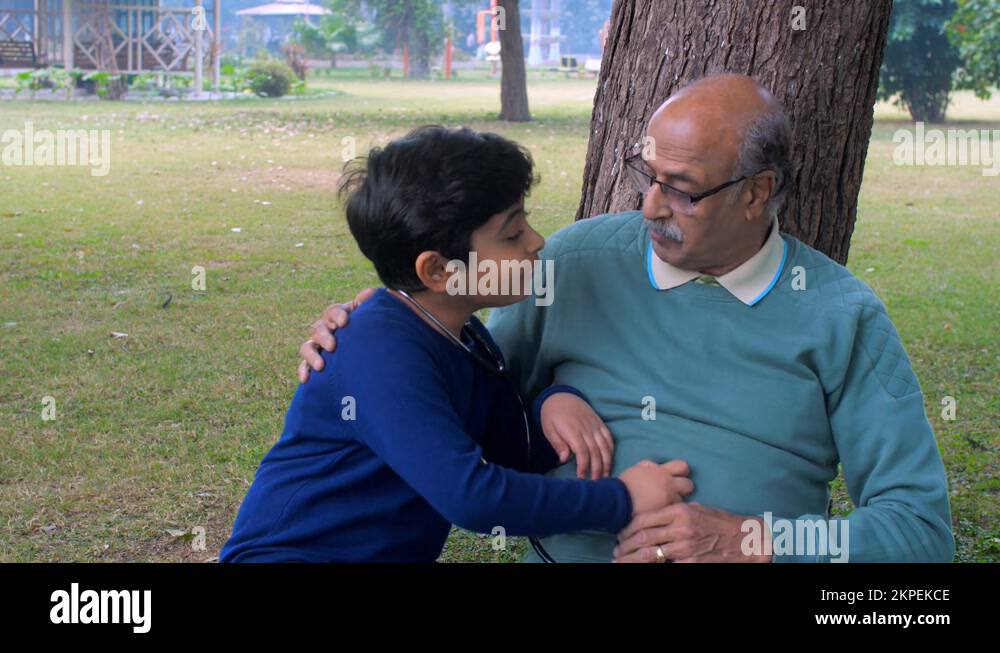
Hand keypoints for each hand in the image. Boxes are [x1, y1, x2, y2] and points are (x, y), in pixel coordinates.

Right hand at [297, 287, 376, 382]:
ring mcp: (319, 346)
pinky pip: (304, 366)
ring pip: (307, 347)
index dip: (337, 315)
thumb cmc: (372, 330)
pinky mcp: (315, 362)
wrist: (373, 351)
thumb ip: (372, 304)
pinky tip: (306, 379)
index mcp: (339, 316)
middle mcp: (326, 329)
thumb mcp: (373, 317)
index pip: (332, 311)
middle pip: (318, 328)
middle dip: (324, 336)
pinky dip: (303, 371)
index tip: (345, 322)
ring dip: (312, 355)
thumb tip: (369, 294)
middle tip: (333, 346)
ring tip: (321, 366)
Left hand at [540, 392, 612, 479]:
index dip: (583, 466)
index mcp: (572, 430)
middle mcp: (586, 428)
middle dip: (597, 469)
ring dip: (607, 462)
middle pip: (596, 451)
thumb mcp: (549, 429)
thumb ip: (557, 443)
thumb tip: (564, 459)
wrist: (561, 396)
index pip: (582, 452)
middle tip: (595, 483)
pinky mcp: (600, 423)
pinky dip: (611, 450)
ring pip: (605, 446)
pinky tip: (610, 460)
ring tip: (605, 476)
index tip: (581, 478)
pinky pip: (609, 437)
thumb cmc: (552, 416)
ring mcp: (595, 425)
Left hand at [613, 503, 771, 562]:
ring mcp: (685, 547)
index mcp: (679, 511)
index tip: (620, 534)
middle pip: (643, 537)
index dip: (627, 528)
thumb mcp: (698, 509)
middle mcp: (680, 528)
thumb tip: (656, 515)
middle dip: (626, 545)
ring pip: (651, 553)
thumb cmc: (722, 522)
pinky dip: (654, 565)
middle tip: (617, 551)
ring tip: (624, 561)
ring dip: (634, 558)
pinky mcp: (691, 562)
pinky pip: (667, 565)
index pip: (644, 519)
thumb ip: (676, 511)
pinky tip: (645, 565)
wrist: (746, 540)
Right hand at [618, 459, 693, 515]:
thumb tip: (657, 466)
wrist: (617, 501)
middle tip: (674, 493)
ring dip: (676, 502)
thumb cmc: (624, 485)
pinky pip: (674, 512)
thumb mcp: (637, 469)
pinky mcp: (666, 512)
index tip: (677, 477)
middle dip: (683, 489)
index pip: (683, 466)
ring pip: (682, 500)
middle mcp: (668, 484)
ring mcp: (668, 499)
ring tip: (666, 505)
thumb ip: (650, 466)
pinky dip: (670, 512)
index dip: (682, 472)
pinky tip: (662, 513)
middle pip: (689, 485)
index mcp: (662, 471)